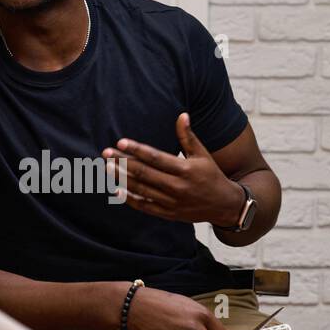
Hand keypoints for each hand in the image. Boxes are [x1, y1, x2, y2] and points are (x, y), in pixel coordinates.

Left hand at [102, 113, 243, 225]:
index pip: (155, 158)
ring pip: (141, 189)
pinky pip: (145, 206)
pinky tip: (116, 190)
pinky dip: (130, 199)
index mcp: (185, 169)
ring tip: (107, 167)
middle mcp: (177, 187)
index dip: (137, 150)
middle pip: (144, 173)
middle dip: (123, 162)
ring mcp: (171, 202)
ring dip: (122, 179)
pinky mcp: (168, 213)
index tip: (120, 142)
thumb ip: (188, 137)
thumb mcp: (202, 154)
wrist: (224, 205)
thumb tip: (182, 115)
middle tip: (105, 153)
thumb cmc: (212, 175)